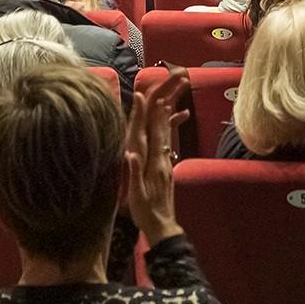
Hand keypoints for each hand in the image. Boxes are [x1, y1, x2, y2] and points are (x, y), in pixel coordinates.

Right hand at [125, 70, 188, 242]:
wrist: (163, 226)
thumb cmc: (146, 212)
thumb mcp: (137, 194)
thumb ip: (134, 174)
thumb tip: (129, 154)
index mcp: (153, 161)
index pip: (151, 130)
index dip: (147, 111)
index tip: (143, 93)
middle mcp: (162, 157)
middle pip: (163, 123)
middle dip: (166, 101)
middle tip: (175, 78)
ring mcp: (165, 161)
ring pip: (166, 130)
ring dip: (168, 109)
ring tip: (172, 91)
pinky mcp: (166, 167)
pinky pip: (167, 141)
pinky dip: (169, 127)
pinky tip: (172, 119)